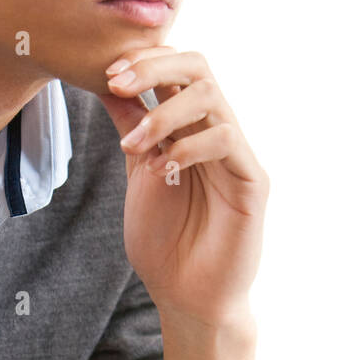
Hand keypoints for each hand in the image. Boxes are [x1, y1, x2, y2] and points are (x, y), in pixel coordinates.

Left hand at [99, 46, 268, 327]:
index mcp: (190, 129)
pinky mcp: (253, 181)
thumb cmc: (165, 244)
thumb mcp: (138, 174)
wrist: (187, 298)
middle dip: (153, 67)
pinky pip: (225, 140)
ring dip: (164, 113)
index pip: (177, 70)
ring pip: (211, 97)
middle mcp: (216, 134)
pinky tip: (162, 171)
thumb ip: (132, 129)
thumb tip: (108, 83)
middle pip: (198, 66)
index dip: (144, 61)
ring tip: (133, 146)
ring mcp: (236, 156)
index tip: (106, 75)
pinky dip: (188, 147)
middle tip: (116, 83)